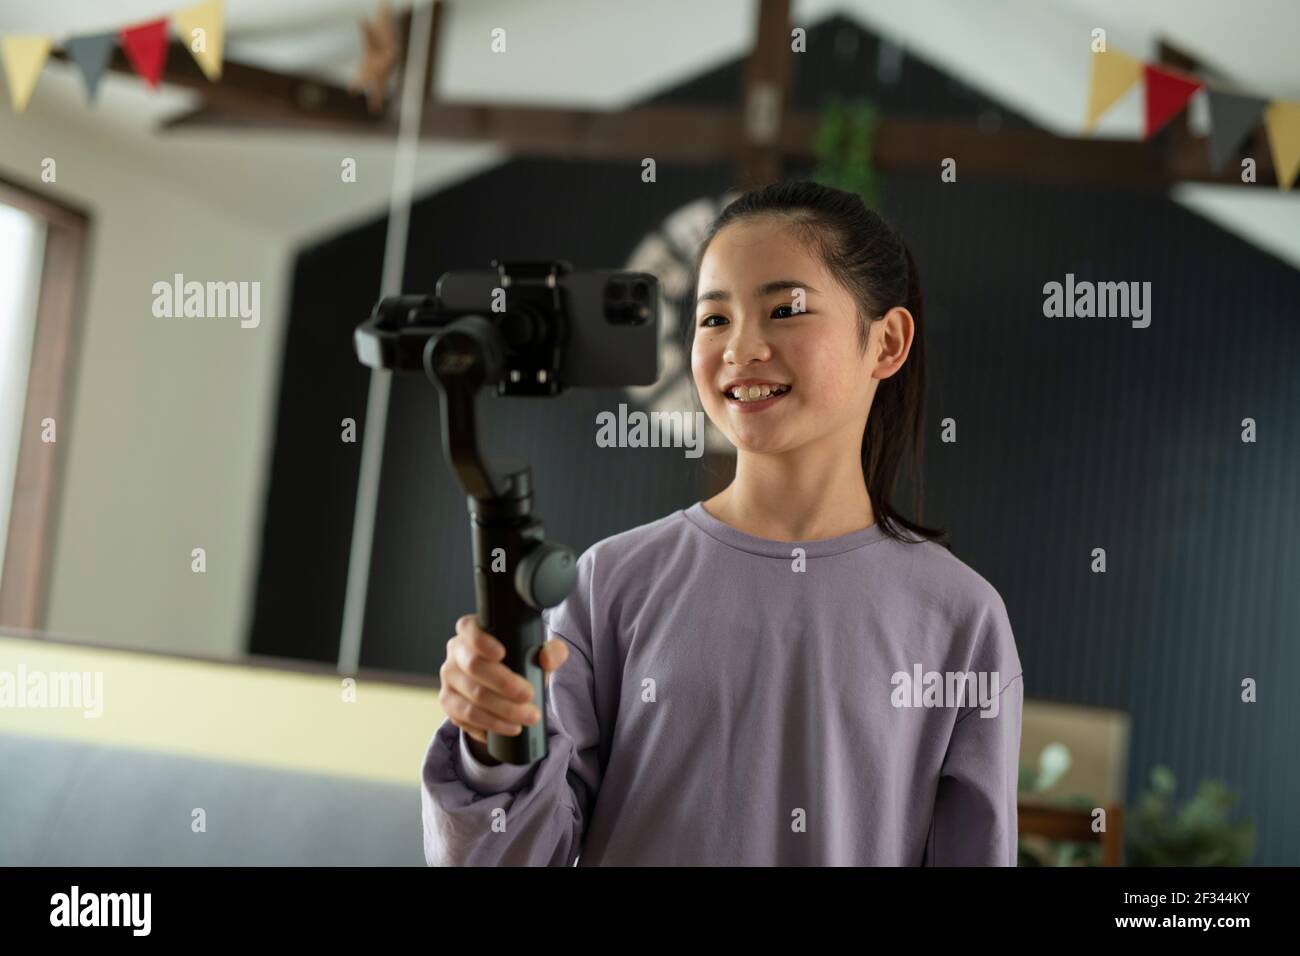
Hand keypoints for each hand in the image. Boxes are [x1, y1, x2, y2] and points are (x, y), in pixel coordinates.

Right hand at [439, 613, 569, 745]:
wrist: (501, 690)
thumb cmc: (518, 664)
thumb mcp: (536, 655)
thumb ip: (550, 651)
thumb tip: (549, 657)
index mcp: (472, 631)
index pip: (469, 629)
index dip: (482, 641)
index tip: (502, 654)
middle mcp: (455, 651)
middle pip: (474, 666)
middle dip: (504, 683)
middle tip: (529, 694)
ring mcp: (449, 678)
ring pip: (473, 696)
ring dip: (503, 710)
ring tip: (528, 716)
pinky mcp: (448, 702)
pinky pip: (467, 717)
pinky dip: (492, 724)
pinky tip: (510, 727)